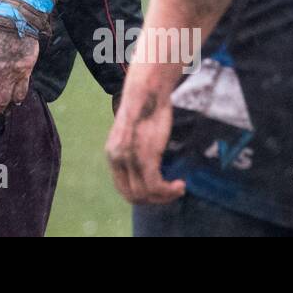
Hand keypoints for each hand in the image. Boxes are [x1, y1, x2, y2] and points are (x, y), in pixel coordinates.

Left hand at [105, 77, 185, 204]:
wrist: (146, 91)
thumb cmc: (144, 109)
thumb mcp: (134, 134)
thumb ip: (134, 151)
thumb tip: (146, 168)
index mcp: (112, 155)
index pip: (123, 189)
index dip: (143, 196)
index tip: (160, 191)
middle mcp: (117, 159)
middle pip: (133, 196)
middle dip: (154, 200)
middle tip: (171, 193)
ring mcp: (129, 159)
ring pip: (145, 195)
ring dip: (165, 197)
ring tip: (178, 188)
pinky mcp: (145, 156)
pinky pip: (155, 186)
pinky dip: (169, 191)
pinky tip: (180, 184)